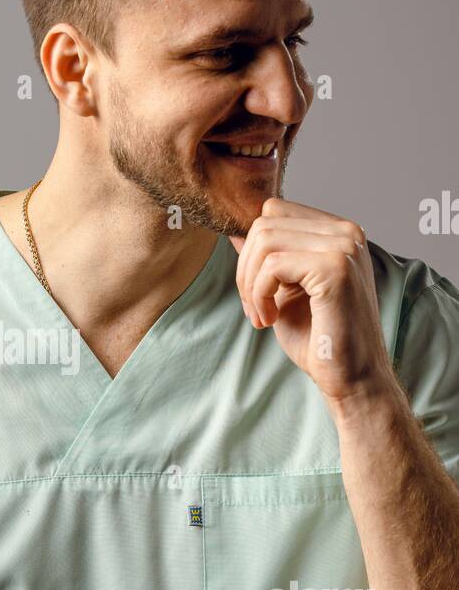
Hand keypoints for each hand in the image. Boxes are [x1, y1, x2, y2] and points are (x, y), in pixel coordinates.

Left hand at [227, 197, 398, 408]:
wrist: (352, 378)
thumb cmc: (320, 340)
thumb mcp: (284, 291)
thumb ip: (267, 260)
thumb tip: (236, 234)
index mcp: (338, 233)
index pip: (275, 211)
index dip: (252, 250)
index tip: (255, 291)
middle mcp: (346, 232)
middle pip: (265, 221)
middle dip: (245, 267)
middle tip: (253, 308)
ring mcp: (343, 246)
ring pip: (264, 239)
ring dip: (250, 283)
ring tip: (261, 315)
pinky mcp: (335, 267)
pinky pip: (273, 265)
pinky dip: (260, 294)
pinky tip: (270, 320)